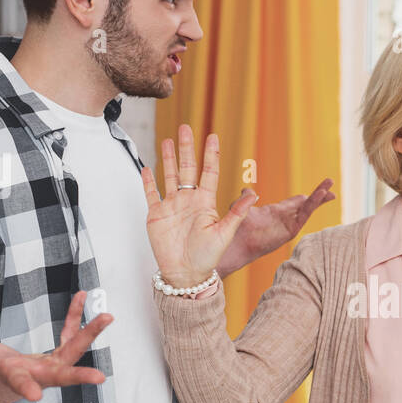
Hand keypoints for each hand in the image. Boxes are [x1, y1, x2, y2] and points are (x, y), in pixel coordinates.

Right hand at [0, 291, 111, 402]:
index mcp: (15, 378)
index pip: (20, 383)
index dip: (25, 389)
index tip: (35, 397)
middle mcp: (39, 375)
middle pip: (61, 374)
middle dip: (79, 376)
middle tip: (100, 378)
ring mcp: (52, 366)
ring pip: (74, 351)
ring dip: (90, 333)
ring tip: (107, 315)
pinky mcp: (57, 355)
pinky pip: (70, 334)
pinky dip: (76, 318)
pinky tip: (82, 297)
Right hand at [141, 125, 258, 287]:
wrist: (185, 274)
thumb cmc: (206, 258)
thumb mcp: (224, 234)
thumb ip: (237, 213)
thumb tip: (254, 194)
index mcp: (205, 202)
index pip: (208, 171)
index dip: (210, 154)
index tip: (212, 136)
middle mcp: (189, 201)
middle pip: (187, 168)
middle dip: (186, 148)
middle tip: (185, 127)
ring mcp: (172, 207)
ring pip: (169, 176)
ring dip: (168, 158)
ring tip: (168, 140)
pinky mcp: (156, 215)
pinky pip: (151, 194)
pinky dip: (148, 181)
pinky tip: (147, 168)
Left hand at [216, 178, 335, 276]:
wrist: (235, 243)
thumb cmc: (236, 229)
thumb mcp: (241, 206)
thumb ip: (246, 197)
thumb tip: (247, 190)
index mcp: (276, 212)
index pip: (296, 201)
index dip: (307, 195)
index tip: (321, 188)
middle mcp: (285, 219)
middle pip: (307, 203)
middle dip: (319, 194)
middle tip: (331, 183)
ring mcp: (288, 225)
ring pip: (308, 208)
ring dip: (319, 196)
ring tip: (331, 187)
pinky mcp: (290, 231)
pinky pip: (304, 215)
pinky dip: (313, 204)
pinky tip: (321, 194)